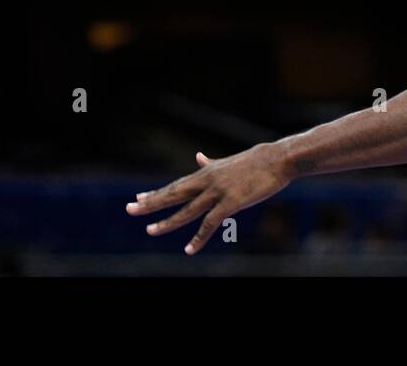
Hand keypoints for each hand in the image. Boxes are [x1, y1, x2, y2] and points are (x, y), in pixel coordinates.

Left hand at [126, 143, 294, 253]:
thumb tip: (197, 156)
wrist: (277, 160)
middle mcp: (207, 181)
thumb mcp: (228, 162)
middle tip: (130, 208)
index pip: (176, 185)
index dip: (156, 193)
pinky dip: (199, 238)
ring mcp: (218, 192)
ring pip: (187, 210)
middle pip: (174, 194)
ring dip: (168, 221)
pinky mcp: (231, 203)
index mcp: (206, 173)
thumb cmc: (255, 162)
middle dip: (151, 203)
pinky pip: (210, 224)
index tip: (138, 198)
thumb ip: (210, 163)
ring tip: (150, 230)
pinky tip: (189, 249)